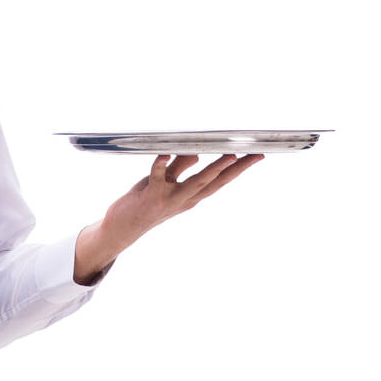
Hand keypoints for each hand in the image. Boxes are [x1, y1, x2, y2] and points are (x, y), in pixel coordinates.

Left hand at [101, 153, 264, 244]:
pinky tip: (164, 155)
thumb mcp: (167, 182)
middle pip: (215, 182)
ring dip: (212, 169)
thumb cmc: (145, 201)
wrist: (122, 226)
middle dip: (236, 168)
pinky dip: (160, 165)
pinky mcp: (151, 196)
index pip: (220, 180)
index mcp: (191, 195)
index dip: (239, 169)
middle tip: (254, 155)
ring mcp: (170, 198)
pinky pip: (157, 178)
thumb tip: (197, 154)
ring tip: (229, 156)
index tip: (257, 155)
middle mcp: (185, 199)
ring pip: (195, 182)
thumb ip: (180, 167)